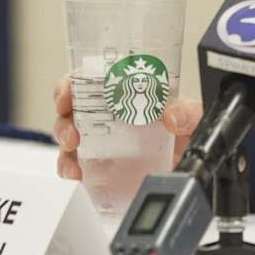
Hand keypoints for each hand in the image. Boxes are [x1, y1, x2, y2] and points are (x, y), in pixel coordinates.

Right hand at [53, 73, 204, 179]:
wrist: (188, 162)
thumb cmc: (185, 130)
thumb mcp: (191, 116)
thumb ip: (187, 112)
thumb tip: (171, 116)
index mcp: (124, 93)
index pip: (89, 80)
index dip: (70, 84)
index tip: (66, 95)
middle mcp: (107, 114)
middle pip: (71, 108)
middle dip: (64, 119)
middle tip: (72, 134)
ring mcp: (101, 140)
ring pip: (68, 137)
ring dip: (64, 147)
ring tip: (73, 159)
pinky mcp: (100, 164)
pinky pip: (76, 164)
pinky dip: (70, 168)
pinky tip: (77, 174)